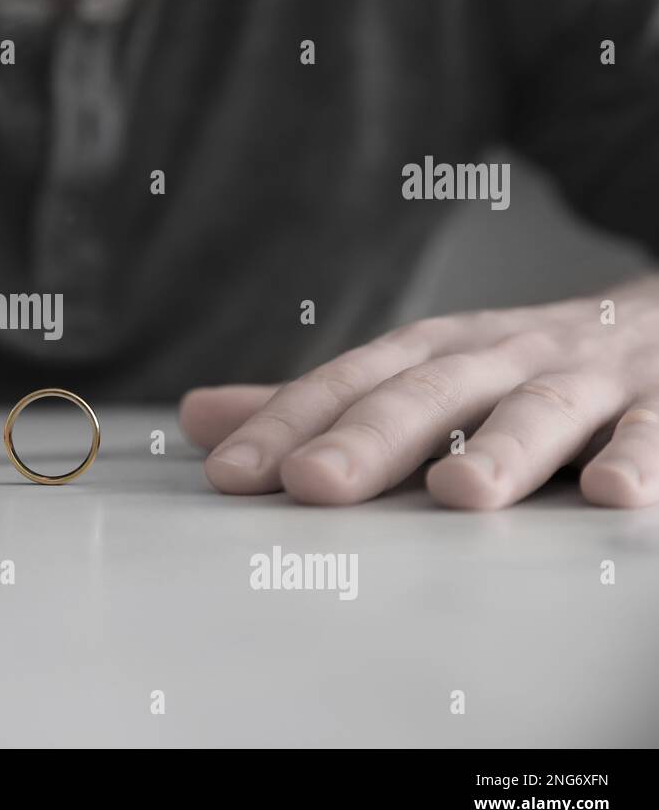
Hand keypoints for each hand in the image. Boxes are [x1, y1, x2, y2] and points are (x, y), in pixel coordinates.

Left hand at [180, 276, 658, 508]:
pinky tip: (615, 493)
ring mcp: (583, 378)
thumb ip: (316, 405)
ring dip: (502, 447)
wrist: (656, 317)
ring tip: (460, 492)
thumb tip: (197, 418)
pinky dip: (640, 454)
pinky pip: (654, 428)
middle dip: (370, 437)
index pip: (346, 385)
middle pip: (428, 394)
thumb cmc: (518, 364)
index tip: (227, 475)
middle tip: (313, 483)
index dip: (286, 426)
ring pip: (539, 409)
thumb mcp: (417, 373)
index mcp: (432, 353)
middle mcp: (499, 357)